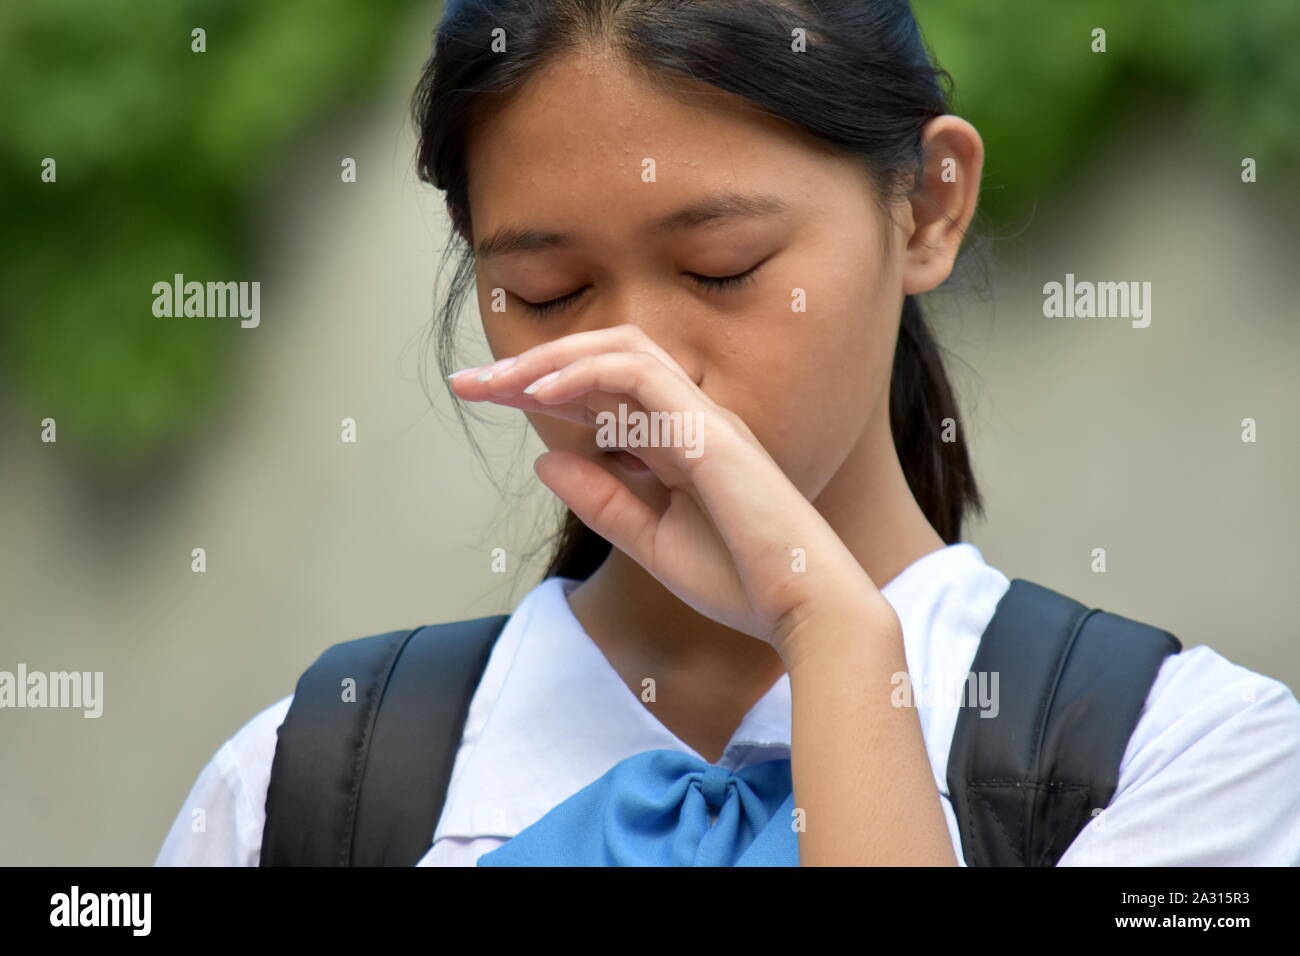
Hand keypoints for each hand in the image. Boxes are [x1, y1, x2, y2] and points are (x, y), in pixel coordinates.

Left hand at [448, 324, 892, 658]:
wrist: (803, 611)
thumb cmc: (742, 581)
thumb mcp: (651, 542)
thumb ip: (601, 499)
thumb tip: (544, 458)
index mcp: (680, 442)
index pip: (600, 393)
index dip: (538, 387)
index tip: (485, 397)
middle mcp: (691, 418)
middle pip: (603, 359)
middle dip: (530, 363)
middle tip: (467, 382)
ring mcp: (704, 417)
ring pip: (621, 349)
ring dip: (550, 359)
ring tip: (495, 382)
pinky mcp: (709, 430)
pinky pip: (639, 377)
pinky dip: (584, 376)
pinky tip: (537, 394)